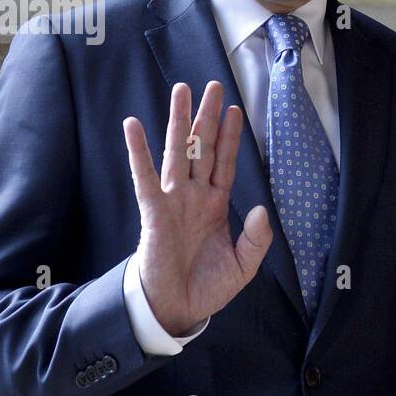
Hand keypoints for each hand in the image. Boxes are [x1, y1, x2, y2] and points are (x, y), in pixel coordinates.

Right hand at [122, 80, 272, 335]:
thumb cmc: (208, 287)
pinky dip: (138, 151)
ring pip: (176, 152)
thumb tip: (261, 210)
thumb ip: (256, 239)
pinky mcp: (153, 211)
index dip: (231, 138)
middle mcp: (194, 196)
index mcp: (216, 206)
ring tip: (180, 90)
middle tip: (212, 86)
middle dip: (207, 117)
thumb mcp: (243, 266)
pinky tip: (133, 125)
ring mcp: (172, 201)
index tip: (236, 111)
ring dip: (178, 121)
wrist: (177, 309)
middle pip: (202, 147)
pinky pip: (144, 176)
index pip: (225, 163)